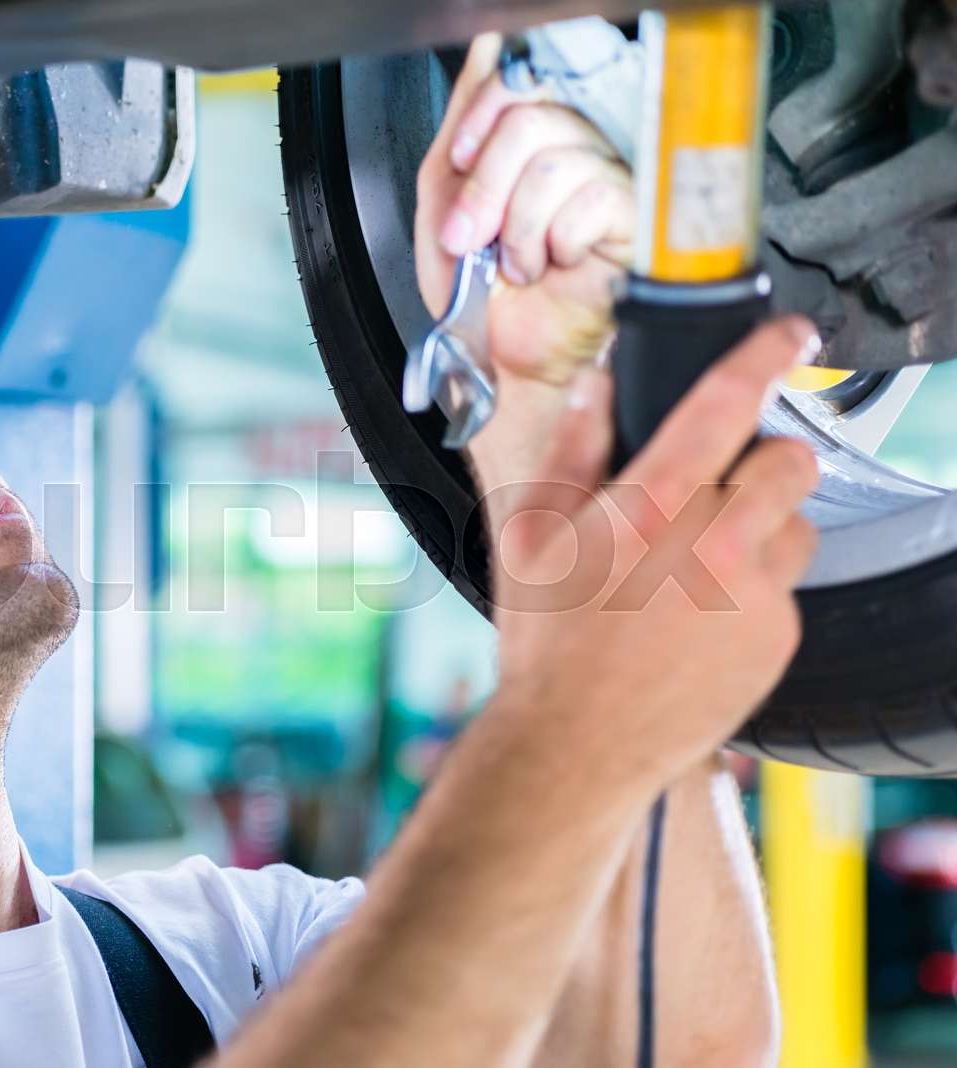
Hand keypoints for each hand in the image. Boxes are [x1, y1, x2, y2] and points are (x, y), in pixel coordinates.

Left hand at [414, 34, 634, 496]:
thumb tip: (485, 49)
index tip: (460, 164)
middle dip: (485, 187)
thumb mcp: (444, 199)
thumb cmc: (478, 297)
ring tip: (519, 262)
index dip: (482, 120)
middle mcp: (581, 157)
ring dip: (516, 225)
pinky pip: (593, 197)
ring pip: (558, 160)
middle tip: (476, 238)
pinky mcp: (638, 225)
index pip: (523, 83)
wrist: (497, 364)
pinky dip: (553, 241)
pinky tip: (553, 267)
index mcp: (538, 144)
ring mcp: (614, 186)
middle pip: (535, 117)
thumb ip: (462, 122)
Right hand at [486, 318, 821, 795]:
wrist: (576, 743)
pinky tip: (701, 618)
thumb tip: (600, 386)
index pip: (726, 404)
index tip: (787, 333)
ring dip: (762, 529)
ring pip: (797, 527)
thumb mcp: (528, 535)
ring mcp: (756, 598)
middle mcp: (714, 545)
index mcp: (649, 506)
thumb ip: (570, 449)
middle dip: (765, 460)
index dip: (765, 353)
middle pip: (790, 461)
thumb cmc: (544, 641)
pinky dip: (755, 591)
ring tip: (702, 566)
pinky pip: (788, 591)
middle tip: (724, 485)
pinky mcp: (779, 642)